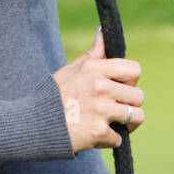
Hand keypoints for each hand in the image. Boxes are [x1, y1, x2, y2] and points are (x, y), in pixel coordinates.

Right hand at [52, 29, 144, 152]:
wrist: (35, 125)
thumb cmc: (54, 96)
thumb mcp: (70, 70)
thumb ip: (92, 54)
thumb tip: (103, 33)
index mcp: (94, 68)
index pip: (135, 69)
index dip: (130, 80)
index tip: (120, 87)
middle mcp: (100, 87)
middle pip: (139, 96)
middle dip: (129, 104)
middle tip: (114, 110)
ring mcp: (101, 110)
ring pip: (136, 117)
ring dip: (126, 124)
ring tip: (111, 123)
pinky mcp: (98, 131)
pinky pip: (119, 138)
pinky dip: (108, 140)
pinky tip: (93, 135)